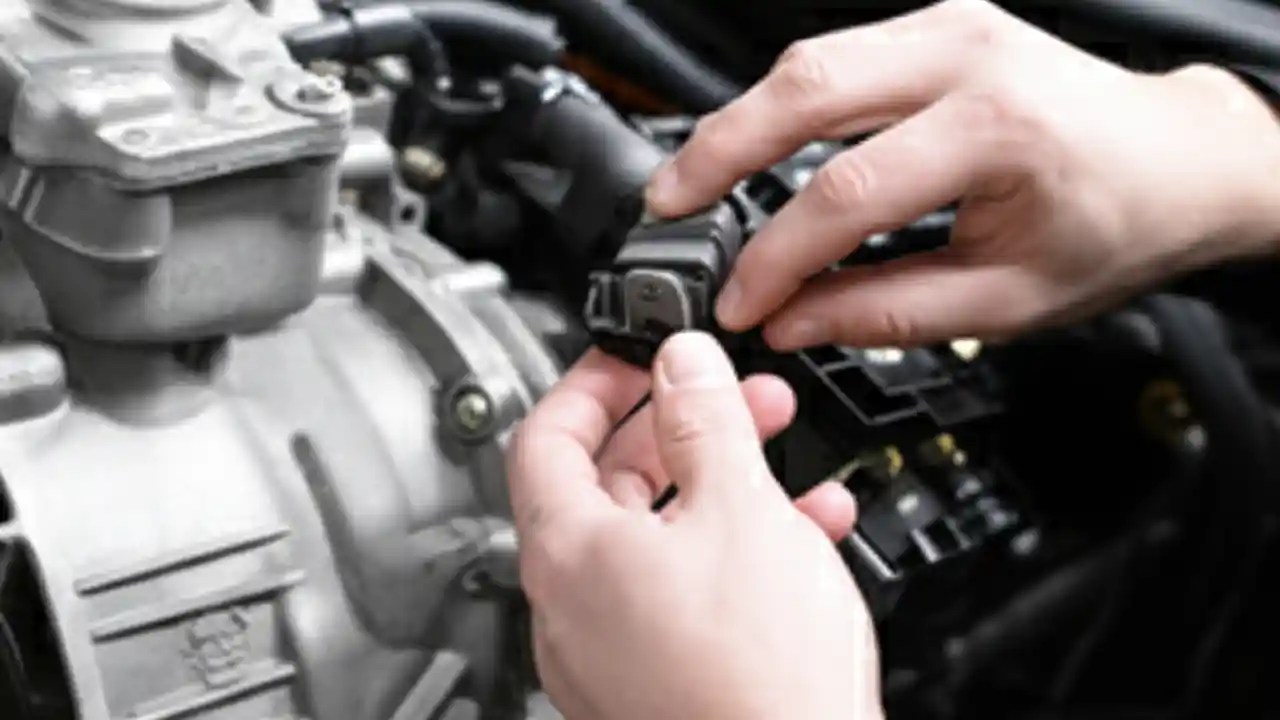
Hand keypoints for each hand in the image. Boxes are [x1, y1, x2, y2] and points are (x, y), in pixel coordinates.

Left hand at [507, 332, 880, 719]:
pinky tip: (802, 533)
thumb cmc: (758, 682)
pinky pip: (682, 593)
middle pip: (607, 483)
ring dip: (718, 484)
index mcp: (570, 553)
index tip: (639, 356)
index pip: (546, 434)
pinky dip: (732, 551)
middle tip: (733, 399)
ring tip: (780, 456)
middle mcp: (572, 606)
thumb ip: (706, 421)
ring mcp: (611, 652)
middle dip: (679, 428)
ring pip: (656, 537)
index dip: (594, 381)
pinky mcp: (654, 683)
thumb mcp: (739, 511)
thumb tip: (683, 364)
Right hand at [646, 0, 1279, 349]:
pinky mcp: (939, 26)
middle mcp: (969, 56)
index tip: (738, 301)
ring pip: (809, 63)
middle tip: (667, 210)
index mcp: (997, 129)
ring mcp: (951, 27)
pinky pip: (836, 57)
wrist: (1176, 160)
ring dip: (739, 123)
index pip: (847, 195)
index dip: (775, 257)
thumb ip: (887, 313)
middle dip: (719, 154)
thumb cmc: (1116, 223)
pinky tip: (753, 144)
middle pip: (805, 92)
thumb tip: (794, 321)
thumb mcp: (1006, 301)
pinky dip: (782, 104)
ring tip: (692, 183)